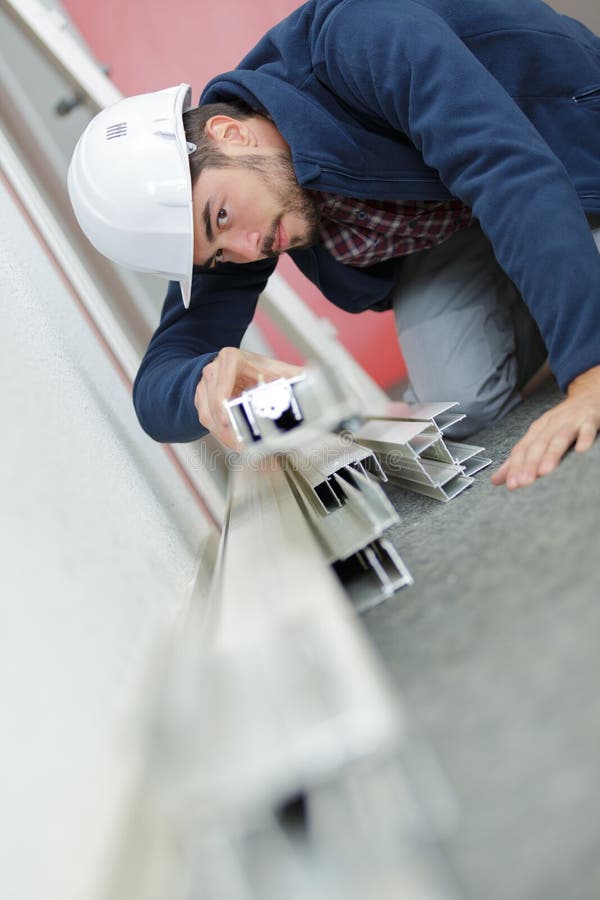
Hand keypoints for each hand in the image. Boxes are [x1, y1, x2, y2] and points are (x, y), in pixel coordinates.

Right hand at [194, 347, 302, 448]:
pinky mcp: (200, 402)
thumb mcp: (271, 367)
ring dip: (223, 435)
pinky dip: (221, 435)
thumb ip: (291, 374)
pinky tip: (234, 444)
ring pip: (208, 415)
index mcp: (230, 359)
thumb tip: (310, 378)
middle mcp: (213, 372)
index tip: (227, 418)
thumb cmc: (250, 368)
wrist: (227, 366)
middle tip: (243, 443)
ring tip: (241, 448)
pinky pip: (207, 422)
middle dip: (227, 426)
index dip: (222, 397)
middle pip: (214, 403)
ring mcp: (203, 387)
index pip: (223, 377)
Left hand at [491, 365, 599, 489]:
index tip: (512, 485)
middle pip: (538, 445)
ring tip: (545, 471)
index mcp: (537, 430)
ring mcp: (571, 421)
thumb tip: (496, 480)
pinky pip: (587, 428)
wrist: (589, 395)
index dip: (515, 467)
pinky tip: (582, 450)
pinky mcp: (590, 418)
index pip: (522, 449)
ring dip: (551, 454)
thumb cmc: (563, 421)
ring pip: (559, 438)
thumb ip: (519, 459)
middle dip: (529, 464)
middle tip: (523, 482)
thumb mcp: (540, 436)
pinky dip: (584, 438)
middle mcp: (551, 425)